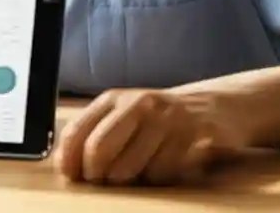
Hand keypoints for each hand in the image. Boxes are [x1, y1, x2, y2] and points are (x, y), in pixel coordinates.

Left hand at [55, 89, 242, 185]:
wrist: (214, 106)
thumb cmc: (159, 119)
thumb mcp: (124, 117)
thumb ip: (95, 134)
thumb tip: (64, 166)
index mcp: (114, 99)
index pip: (78, 131)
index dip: (69, 160)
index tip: (71, 177)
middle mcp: (138, 105)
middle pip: (98, 150)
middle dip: (96, 174)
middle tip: (104, 181)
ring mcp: (167, 119)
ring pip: (131, 168)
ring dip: (130, 181)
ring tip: (139, 172)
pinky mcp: (194, 135)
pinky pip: (163, 173)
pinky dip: (159, 179)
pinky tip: (165, 167)